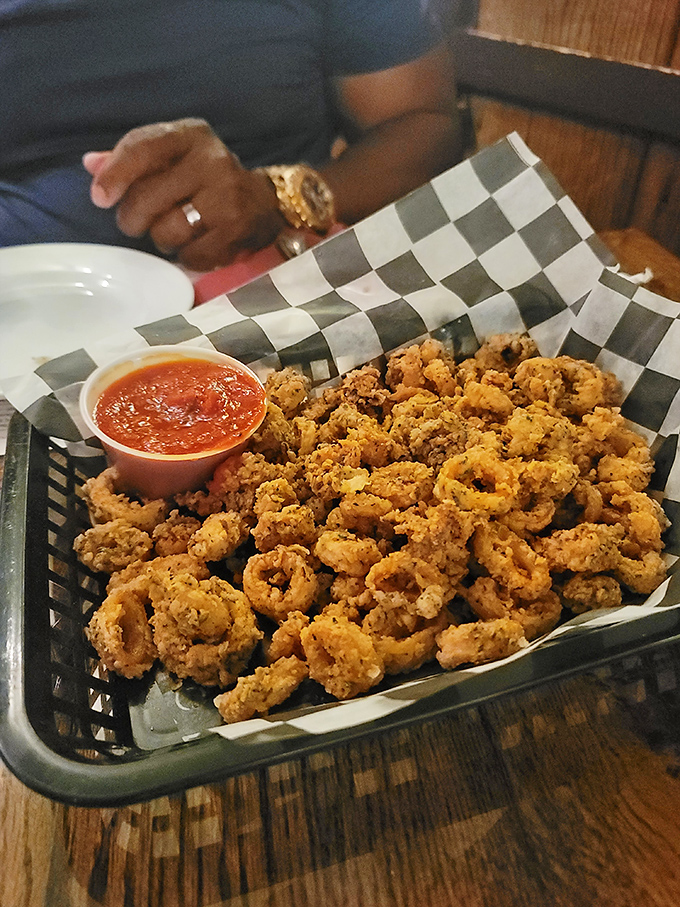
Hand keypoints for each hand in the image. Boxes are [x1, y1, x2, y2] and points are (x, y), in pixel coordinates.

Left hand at [83, 118, 283, 270]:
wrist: (267, 201)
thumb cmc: (206, 178)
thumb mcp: (174, 156)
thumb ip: (133, 159)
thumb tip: (91, 165)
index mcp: (191, 136)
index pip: (143, 148)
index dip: (116, 175)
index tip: (99, 198)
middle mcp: (211, 161)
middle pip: (149, 198)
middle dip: (133, 218)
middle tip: (135, 224)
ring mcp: (227, 196)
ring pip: (168, 231)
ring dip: (161, 239)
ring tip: (171, 233)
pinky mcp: (237, 230)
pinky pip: (192, 255)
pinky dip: (186, 257)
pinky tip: (194, 246)